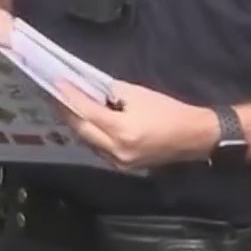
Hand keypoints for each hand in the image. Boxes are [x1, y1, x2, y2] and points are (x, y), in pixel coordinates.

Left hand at [54, 79, 212, 170]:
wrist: (193, 137)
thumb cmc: (168, 111)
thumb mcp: (138, 94)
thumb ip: (111, 92)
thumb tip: (90, 91)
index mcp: (122, 131)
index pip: (86, 112)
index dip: (70, 97)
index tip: (57, 83)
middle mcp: (116, 150)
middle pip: (81, 130)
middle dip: (67, 111)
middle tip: (57, 95)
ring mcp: (119, 162)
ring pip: (88, 142)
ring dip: (77, 124)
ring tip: (67, 106)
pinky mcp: (123, 167)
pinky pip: (98, 150)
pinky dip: (90, 135)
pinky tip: (86, 122)